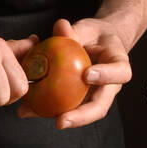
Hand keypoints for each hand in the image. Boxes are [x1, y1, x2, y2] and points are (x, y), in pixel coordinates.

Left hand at [17, 16, 131, 129]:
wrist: (97, 43)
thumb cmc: (95, 35)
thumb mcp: (87, 28)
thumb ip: (74, 31)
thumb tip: (61, 26)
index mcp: (118, 65)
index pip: (120, 73)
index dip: (106, 76)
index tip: (88, 74)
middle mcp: (109, 86)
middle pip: (100, 106)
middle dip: (81, 116)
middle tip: (62, 120)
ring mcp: (93, 96)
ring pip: (81, 113)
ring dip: (59, 118)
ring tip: (35, 114)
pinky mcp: (78, 100)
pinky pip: (65, 107)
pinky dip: (46, 109)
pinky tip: (26, 109)